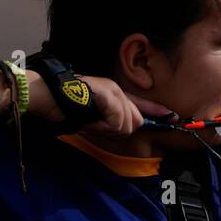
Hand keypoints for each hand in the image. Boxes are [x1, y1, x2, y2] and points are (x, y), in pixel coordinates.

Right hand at [27, 72, 171, 133]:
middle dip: (118, 130)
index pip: (141, 104)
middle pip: (135, 121)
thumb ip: (110, 121)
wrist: (47, 97)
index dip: (158, 111)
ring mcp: (112, 90)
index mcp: (114, 93)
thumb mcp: (93, 117)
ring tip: (90, 121)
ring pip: (127, 125)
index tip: (174, 116)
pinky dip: (103, 127)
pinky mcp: (108, 95)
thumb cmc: (65, 108)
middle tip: (97, 126)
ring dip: (107, 130)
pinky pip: (117, 123)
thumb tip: (126, 128)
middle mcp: (117, 90)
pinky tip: (91, 120)